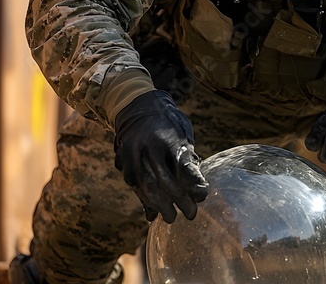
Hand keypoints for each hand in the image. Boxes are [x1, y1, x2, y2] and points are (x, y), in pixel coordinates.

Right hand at [114, 90, 209, 222]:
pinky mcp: (123, 161)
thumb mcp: (183, 134)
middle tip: (191, 213)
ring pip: (146, 186)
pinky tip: (153, 211)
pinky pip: (134, 185)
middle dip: (179, 200)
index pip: (183, 165)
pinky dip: (145, 200)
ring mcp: (133, 154)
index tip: (203, 195)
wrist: (137, 108)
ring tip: (171, 217)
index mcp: (169, 137)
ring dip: (160, 205)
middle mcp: (149, 146)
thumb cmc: (168, 124)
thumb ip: (188, 159)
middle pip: (164, 180)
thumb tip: (197, 190)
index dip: (193, 184)